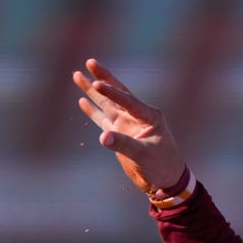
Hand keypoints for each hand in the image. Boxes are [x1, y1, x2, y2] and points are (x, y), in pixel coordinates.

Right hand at [73, 58, 187, 194]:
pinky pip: (103, 119)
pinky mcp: (120, 135)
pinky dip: (92, 110)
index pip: (127, 100)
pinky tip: (82, 100)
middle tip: (90, 61)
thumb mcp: (144, 155)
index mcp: (149, 115)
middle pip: (117, 93)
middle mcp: (137, 116)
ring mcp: (127, 124)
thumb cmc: (161, 166)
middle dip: (103, 78)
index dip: (111, 92)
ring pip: (106, 103)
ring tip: (77, 75)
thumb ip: (123, 144)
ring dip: (92, 91)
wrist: (164, 181)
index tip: (96, 84)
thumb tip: (103, 137)